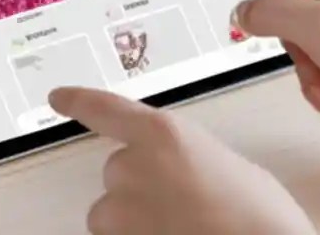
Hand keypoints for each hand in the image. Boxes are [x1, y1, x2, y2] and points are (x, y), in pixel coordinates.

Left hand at [50, 87, 314, 234]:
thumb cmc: (261, 216)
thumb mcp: (229, 166)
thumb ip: (188, 158)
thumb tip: (177, 175)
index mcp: (162, 134)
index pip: (106, 109)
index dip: (79, 101)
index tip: (58, 97)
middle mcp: (131, 166)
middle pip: (119, 170)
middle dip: (142, 185)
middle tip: (188, 203)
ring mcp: (119, 212)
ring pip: (113, 213)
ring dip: (136, 220)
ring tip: (184, 227)